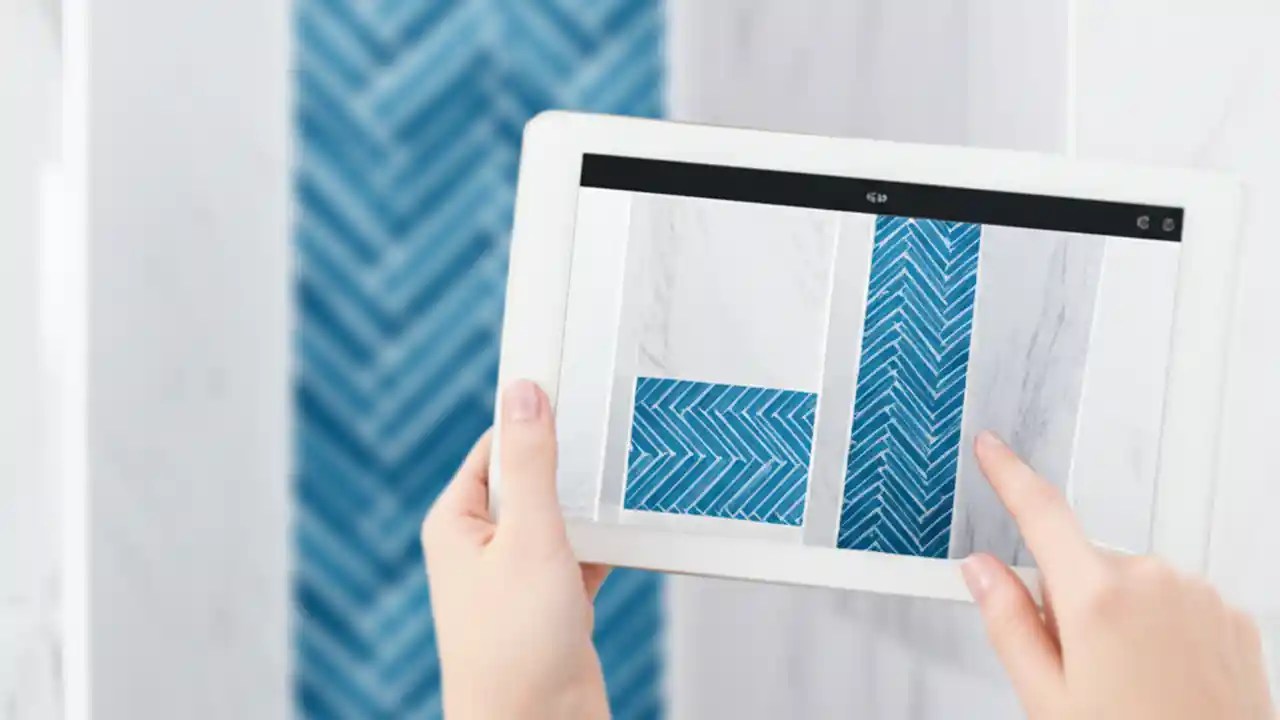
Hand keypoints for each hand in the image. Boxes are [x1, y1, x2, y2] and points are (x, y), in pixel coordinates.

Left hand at [421, 379, 610, 719]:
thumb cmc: (513, 646)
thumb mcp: (529, 538)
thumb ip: (533, 465)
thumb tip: (524, 394)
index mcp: (457, 523)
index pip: (496, 447)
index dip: (533, 419)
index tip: (571, 386)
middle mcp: (483, 547)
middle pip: (532, 480)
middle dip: (569, 466)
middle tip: (609, 434)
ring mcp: (518, 577)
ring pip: (560, 519)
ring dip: (590, 509)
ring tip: (624, 484)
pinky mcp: (552, 604)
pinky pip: (582, 556)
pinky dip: (605, 546)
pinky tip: (630, 534)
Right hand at [964, 431, 1274, 719]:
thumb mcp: (1045, 697)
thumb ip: (1007, 622)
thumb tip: (981, 569)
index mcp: (1097, 598)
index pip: (1041, 514)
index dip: (1009, 475)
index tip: (992, 448)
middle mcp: (1153, 581)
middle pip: (1085, 564)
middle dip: (1071, 602)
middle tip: (1078, 669)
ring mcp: (1199, 596)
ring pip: (1131, 584)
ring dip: (1119, 618)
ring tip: (1129, 684)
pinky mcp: (1232, 616)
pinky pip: (1176, 603)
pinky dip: (1162, 630)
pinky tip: (1164, 679)